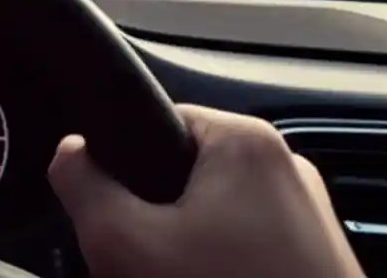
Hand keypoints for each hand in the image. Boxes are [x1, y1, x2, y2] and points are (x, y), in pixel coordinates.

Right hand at [48, 105, 363, 277]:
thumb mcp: (125, 244)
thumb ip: (83, 187)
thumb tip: (70, 155)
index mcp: (245, 140)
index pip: (156, 123)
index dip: (122, 169)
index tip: (118, 218)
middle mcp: (286, 166)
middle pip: (183, 177)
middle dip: (154, 221)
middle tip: (143, 265)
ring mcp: (308, 217)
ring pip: (212, 220)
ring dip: (184, 252)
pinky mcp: (315, 260)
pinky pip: (244, 249)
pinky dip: (217, 270)